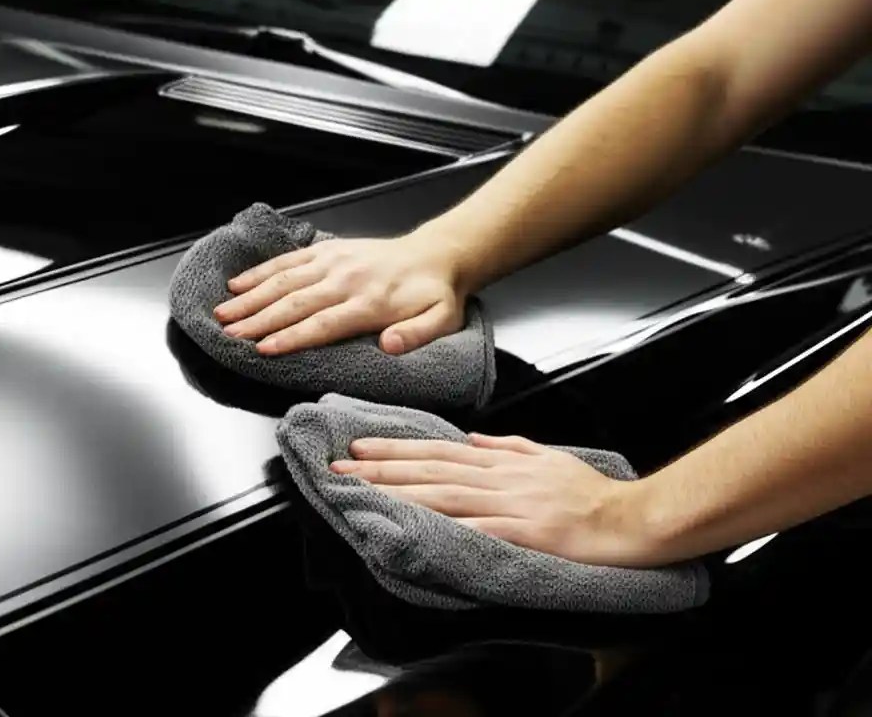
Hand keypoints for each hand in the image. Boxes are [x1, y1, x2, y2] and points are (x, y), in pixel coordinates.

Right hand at [212, 234, 468, 355]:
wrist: (436, 254)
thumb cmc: (434, 295)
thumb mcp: (441, 320)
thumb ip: (417, 334)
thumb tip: (390, 345)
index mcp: (371, 302)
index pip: (323, 323)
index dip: (292, 336)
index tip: (264, 349)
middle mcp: (346, 279)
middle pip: (295, 301)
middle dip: (259, 319)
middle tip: (229, 335)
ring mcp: (334, 261)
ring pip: (285, 279)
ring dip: (251, 297)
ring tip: (224, 313)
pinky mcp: (327, 250)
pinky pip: (289, 260)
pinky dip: (261, 272)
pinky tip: (237, 285)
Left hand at [330, 433, 660, 567]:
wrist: (631, 519)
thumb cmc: (593, 494)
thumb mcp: (547, 458)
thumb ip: (507, 448)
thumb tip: (472, 439)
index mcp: (502, 463)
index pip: (436, 451)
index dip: (395, 449)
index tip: (360, 448)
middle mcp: (498, 479)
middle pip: (429, 469)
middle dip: (380, 468)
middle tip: (339, 467)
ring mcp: (509, 504)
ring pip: (441, 494)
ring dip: (396, 492)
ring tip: (359, 493)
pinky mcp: (523, 532)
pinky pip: (475, 527)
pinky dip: (441, 525)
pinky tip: (413, 526)